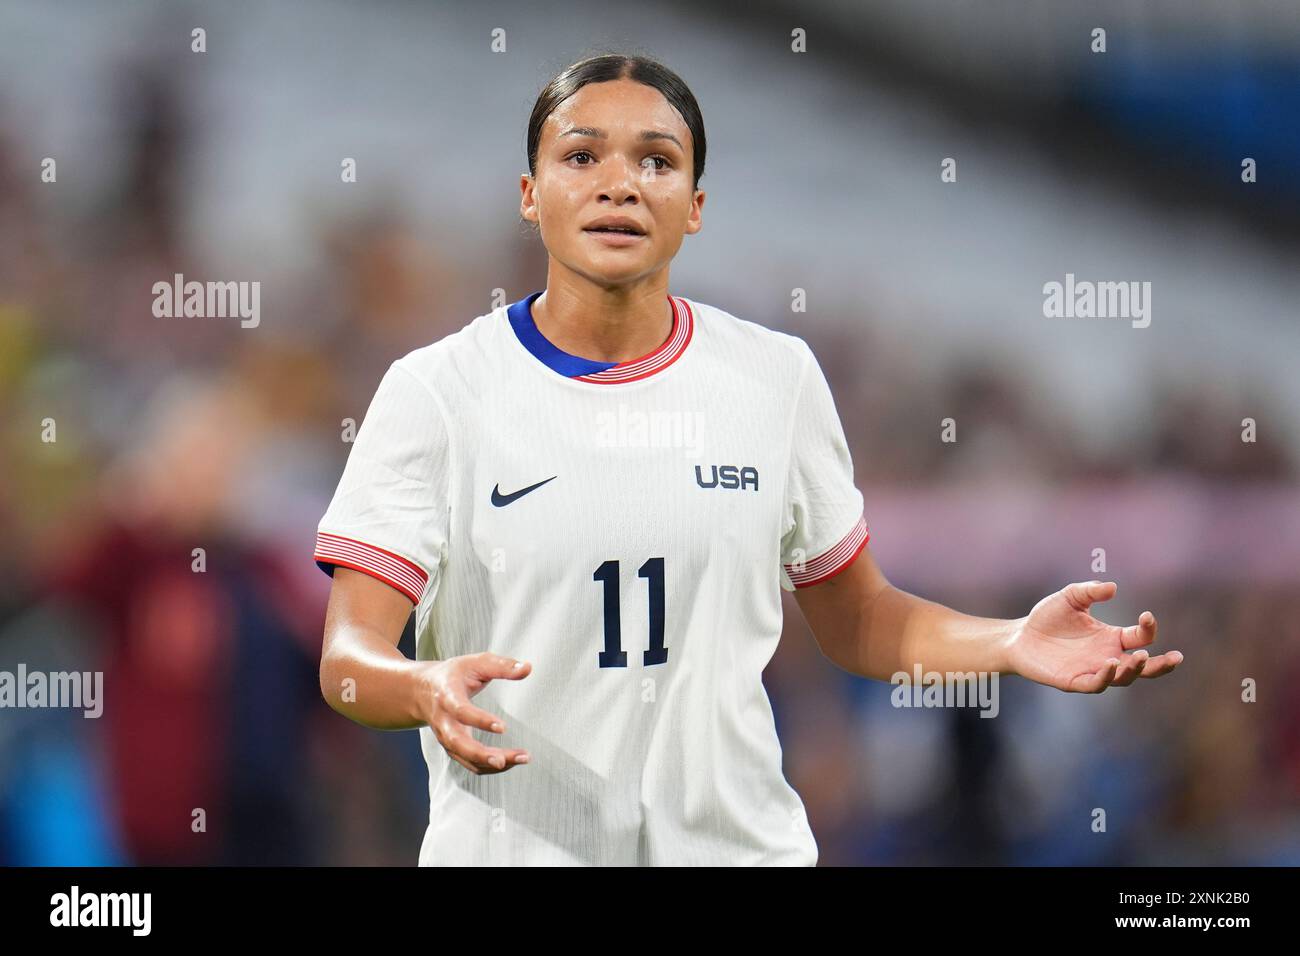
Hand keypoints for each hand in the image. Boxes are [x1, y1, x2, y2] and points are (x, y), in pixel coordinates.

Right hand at [417, 652, 532, 772]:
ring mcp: (447, 738)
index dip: (480, 720)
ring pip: (466, 758)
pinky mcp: (454, 748)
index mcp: (447, 696)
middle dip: (481, 754)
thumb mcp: (475, 663)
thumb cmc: (453, 675)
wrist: (422, 690)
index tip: (503, 727)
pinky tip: (513, 760)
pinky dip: (491, 767)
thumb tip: (527, 668)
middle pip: (457, 744)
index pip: (460, 711)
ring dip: (492, 763)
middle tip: (503, 760)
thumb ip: (502, 666)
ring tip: (522, 758)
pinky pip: (471, 764)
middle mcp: (444, 721)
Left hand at [1007, 581, 1182, 692]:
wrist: (1019, 636)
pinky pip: (1097, 683)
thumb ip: (1090, 591)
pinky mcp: (1075, 681)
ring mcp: (1093, 670)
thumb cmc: (1047, 618)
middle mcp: (1108, 656)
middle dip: (1161, 664)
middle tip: (1177, 658)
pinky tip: (1110, 663)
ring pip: (1123, 677)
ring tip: (1141, 658)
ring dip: (1134, 669)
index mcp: (1112, 637)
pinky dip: (1107, 676)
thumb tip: (1113, 588)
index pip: (1141, 638)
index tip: (1147, 615)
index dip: (1148, 628)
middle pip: (1143, 666)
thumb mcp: (1070, 597)